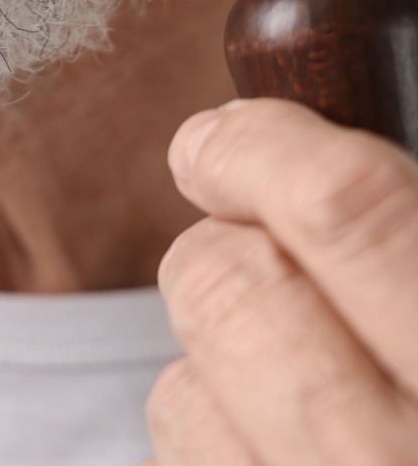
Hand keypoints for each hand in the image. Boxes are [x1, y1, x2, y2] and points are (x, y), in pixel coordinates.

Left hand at [145, 98, 417, 463]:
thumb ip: (410, 273)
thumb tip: (324, 189)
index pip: (350, 214)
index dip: (264, 149)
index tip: (221, 142)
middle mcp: (396, 462)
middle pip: (226, 288)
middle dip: (225, 251)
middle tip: (263, 257)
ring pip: (180, 391)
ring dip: (218, 371)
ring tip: (309, 397)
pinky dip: (219, 457)